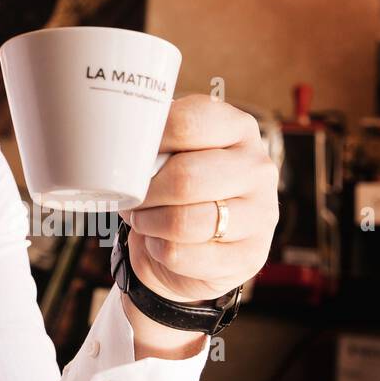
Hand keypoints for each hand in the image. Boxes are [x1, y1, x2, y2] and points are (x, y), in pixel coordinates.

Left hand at [121, 94, 279, 304]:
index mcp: (238, 128)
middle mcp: (257, 168)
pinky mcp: (250, 256)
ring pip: (184, 221)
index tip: (127, 155)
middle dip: (144, 192)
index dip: (146, 141)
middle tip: (130, 196)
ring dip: (148, 223)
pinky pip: (182, 255)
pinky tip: (160, 242)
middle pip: (185, 177)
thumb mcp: (168, 151)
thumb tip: (118, 143)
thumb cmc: (175, 185)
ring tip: (142, 218)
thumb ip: (152, 141)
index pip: (187, 124)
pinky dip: (158, 250)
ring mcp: (261, 214)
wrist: (194, 242)